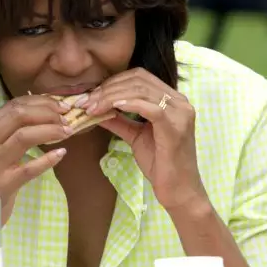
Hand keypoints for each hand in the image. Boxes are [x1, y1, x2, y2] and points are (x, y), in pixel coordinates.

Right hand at [0, 95, 71, 217]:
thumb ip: (9, 129)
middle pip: (18, 116)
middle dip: (47, 112)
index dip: (39, 102)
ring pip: (24, 136)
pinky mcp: (4, 183)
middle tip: (66, 117)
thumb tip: (43, 109)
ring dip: (50, 130)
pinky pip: (30, 168)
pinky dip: (48, 159)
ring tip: (67, 131)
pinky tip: (61, 153)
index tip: (59, 106)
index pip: (12, 106)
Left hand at [83, 68, 206, 211]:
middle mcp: (179, 101)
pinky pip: (149, 107)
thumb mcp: (135, 136)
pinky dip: (127, 104)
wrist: (178, 190)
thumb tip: (95, 109)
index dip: (113, 82)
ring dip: (111, 96)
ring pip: (140, 90)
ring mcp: (180, 113)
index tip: (91, 95)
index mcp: (172, 100)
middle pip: (138, 79)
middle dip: (108, 88)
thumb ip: (118, 120)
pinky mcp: (175, 127)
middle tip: (87, 101)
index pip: (140, 77)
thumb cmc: (160, 164)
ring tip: (92, 107)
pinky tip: (111, 108)